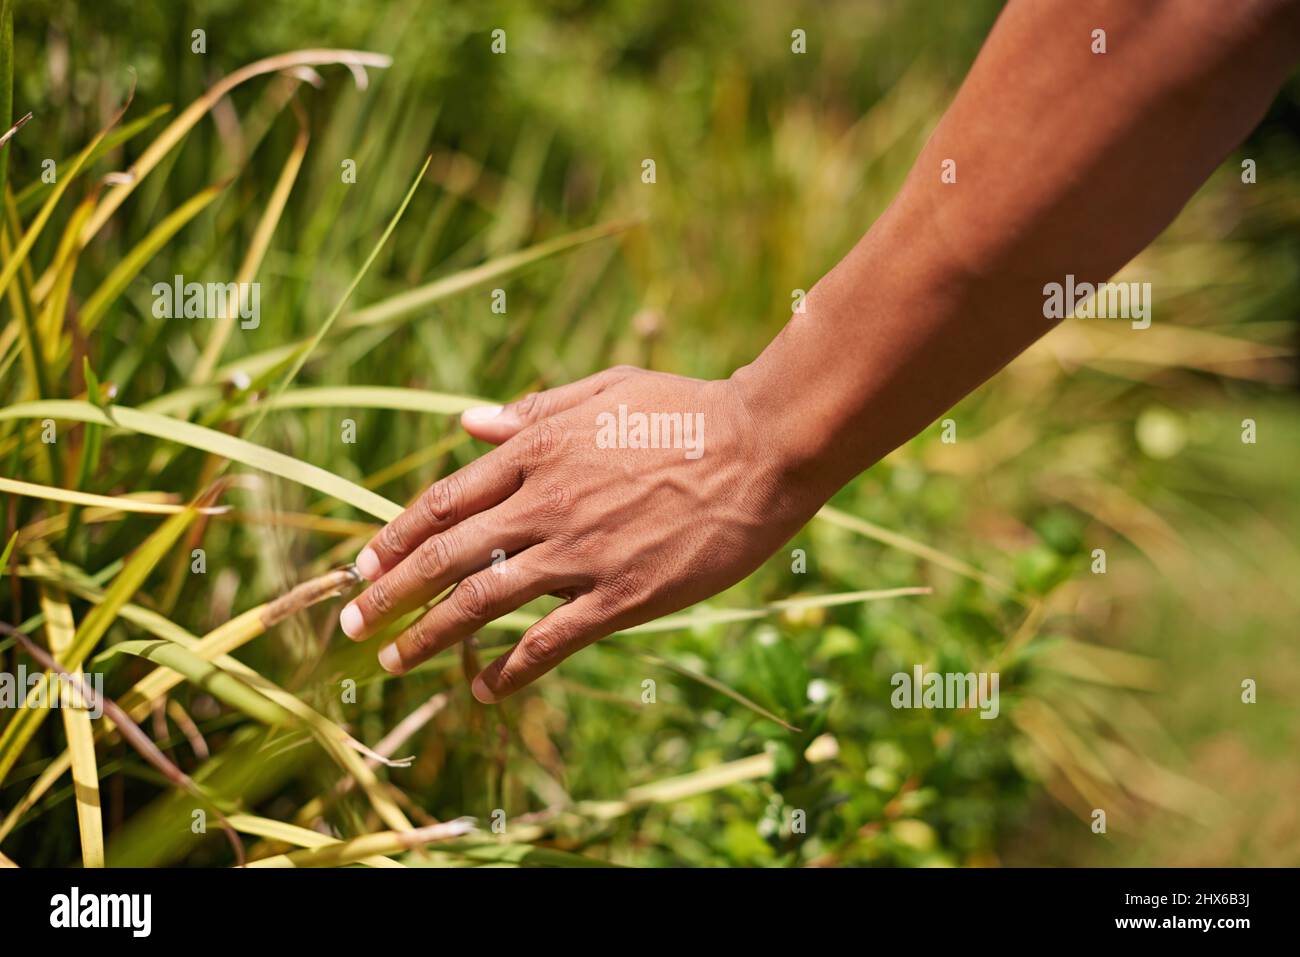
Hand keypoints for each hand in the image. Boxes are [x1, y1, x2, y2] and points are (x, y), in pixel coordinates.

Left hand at [337, 365, 820, 701]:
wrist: (762, 445)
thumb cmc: (687, 410)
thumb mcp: (604, 391)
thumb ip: (533, 412)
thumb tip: (469, 423)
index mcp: (537, 451)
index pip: (444, 500)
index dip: (396, 536)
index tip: (363, 563)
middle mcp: (544, 504)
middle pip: (445, 556)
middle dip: (389, 592)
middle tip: (352, 623)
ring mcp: (579, 553)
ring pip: (481, 603)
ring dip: (429, 636)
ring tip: (393, 662)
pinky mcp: (621, 596)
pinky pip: (549, 641)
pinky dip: (509, 669)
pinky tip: (483, 689)